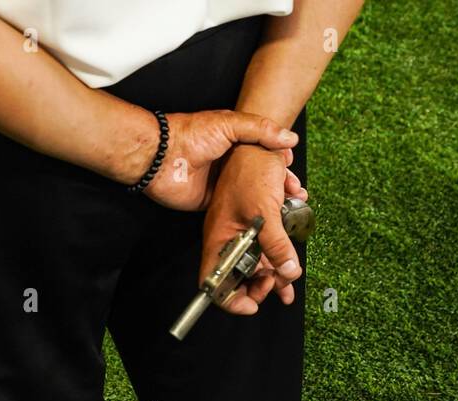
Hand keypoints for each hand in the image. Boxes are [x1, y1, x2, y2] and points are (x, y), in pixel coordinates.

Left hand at [139, 110, 297, 210]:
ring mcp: (222, 185)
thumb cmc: (189, 135)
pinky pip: (236, 212)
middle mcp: (230, 165)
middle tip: (296, 192)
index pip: (264, 152)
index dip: (279, 161)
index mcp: (235, 142)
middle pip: (261, 177)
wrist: (161, 158)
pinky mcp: (214, 204)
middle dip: (280, 185)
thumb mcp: (229, 123)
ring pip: (252, 196)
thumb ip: (260, 129)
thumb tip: (289, 138)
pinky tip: (266, 219)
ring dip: (270, 202)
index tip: (292, 169)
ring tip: (287, 206)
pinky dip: (251, 216)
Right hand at [201, 144, 306, 314]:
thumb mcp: (265, 212)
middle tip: (281, 281)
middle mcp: (229, 239)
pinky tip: (294, 224)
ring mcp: (244, 232)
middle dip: (264, 283)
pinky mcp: (259, 223)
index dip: (232, 300)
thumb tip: (288, 272)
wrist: (262, 142)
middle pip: (242, 276)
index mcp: (219, 240)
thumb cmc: (251, 171)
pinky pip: (272, 242)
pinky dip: (285, 241)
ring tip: (294, 272)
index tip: (254, 304)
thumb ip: (277, 246)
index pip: (214, 283)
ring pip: (261, 261)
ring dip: (279, 265)